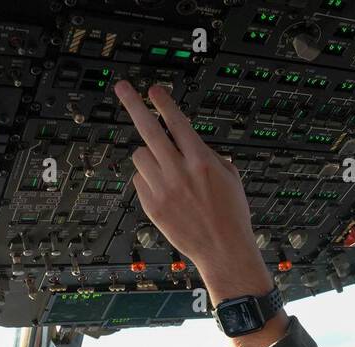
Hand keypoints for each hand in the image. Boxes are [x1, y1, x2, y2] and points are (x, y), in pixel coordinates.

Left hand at [113, 81, 271, 304]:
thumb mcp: (230, 177)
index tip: (154, 89)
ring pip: (139, 155)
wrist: (224, 250)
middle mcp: (179, 172)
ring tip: (163, 166)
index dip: (163, 102)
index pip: (177, 121)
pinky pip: (140, 180)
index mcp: (201, 160)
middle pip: (149, 129)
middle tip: (123, 88)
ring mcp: (163, 189)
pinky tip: (165, 190)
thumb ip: (208, 154)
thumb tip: (186, 140)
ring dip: (148, 154)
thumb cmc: (231, 215)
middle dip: (134, 104)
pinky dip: (149, 180)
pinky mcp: (152, 206)